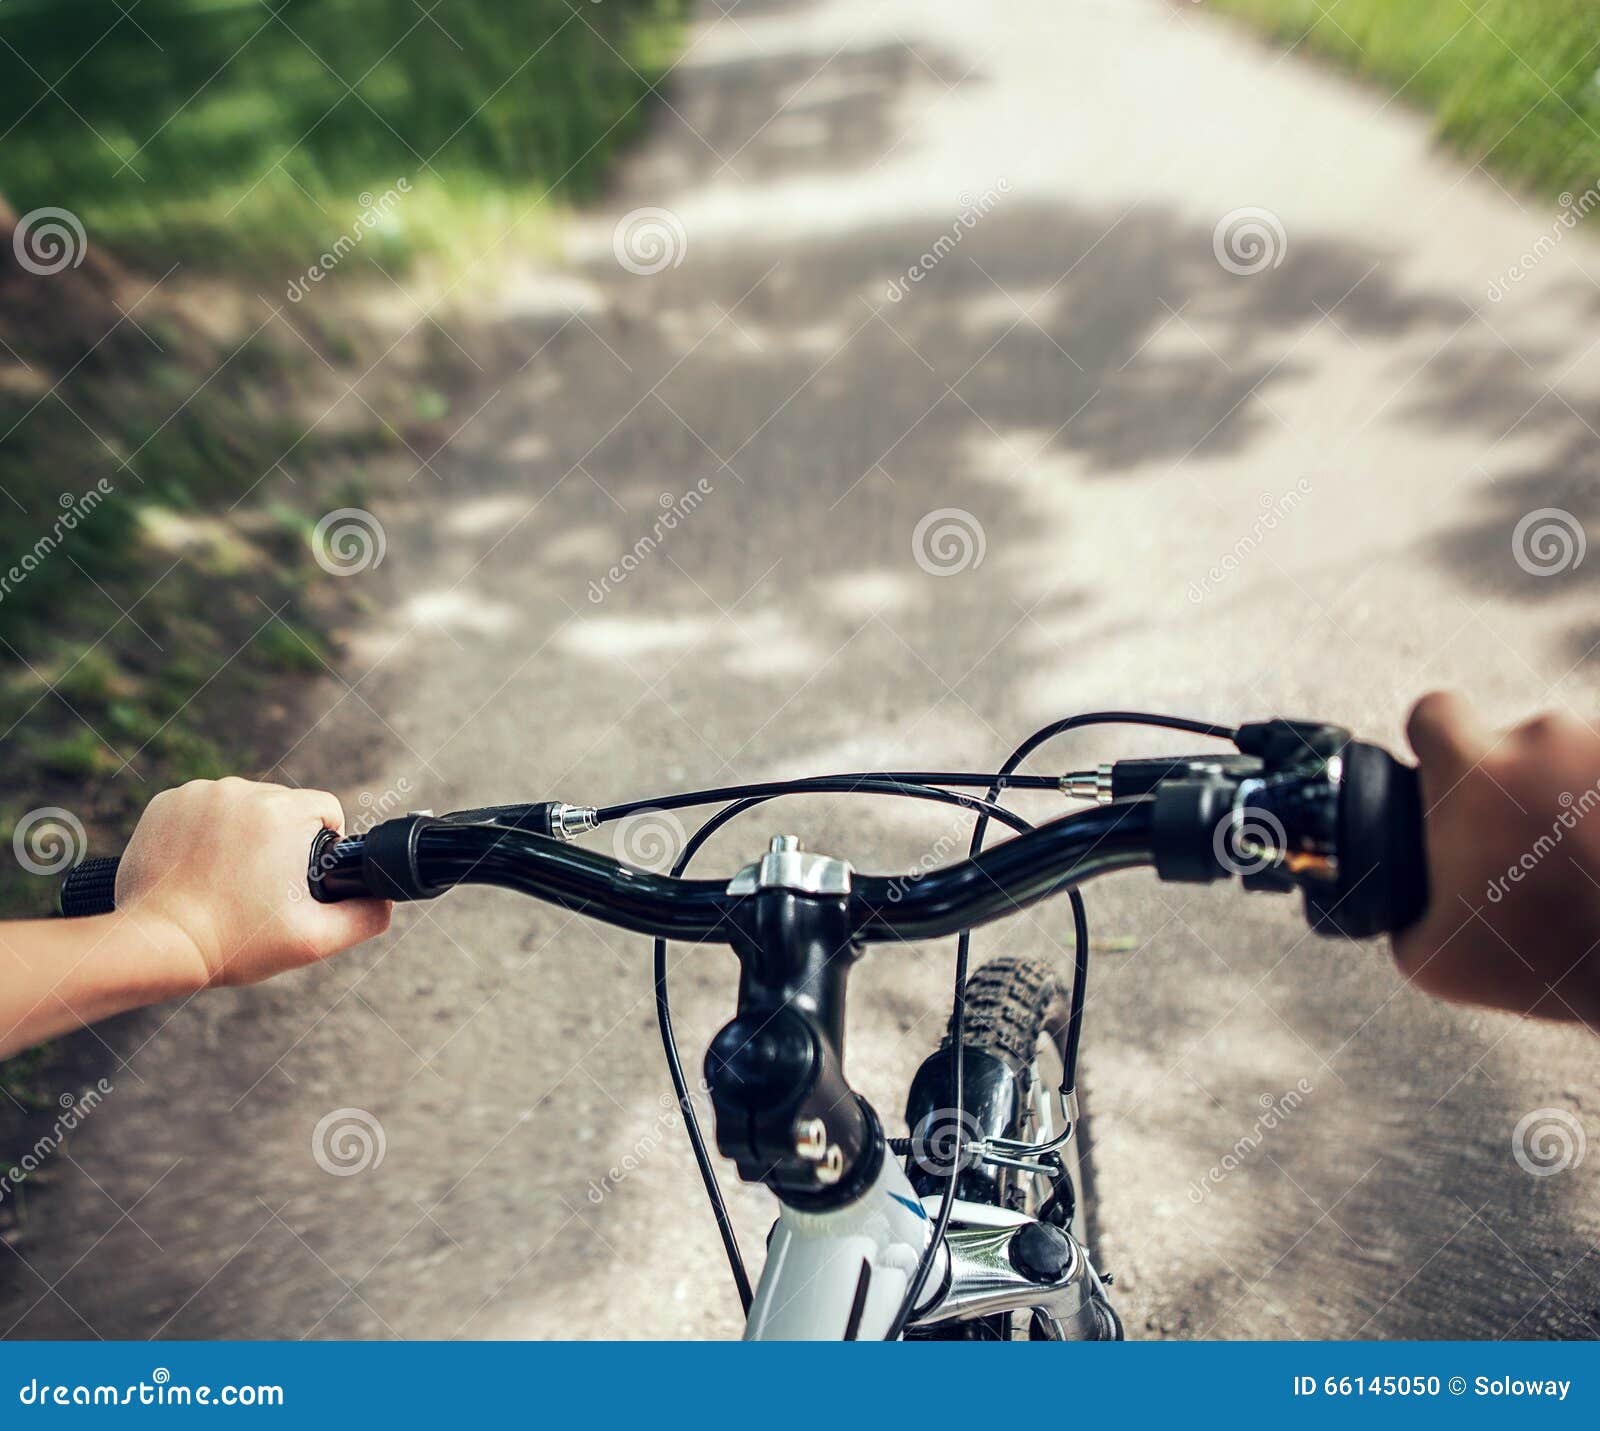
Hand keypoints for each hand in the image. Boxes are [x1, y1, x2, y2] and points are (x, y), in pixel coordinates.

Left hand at [115, 777, 390, 987]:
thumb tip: (385, 898)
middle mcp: (241, 789)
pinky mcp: (166, 802)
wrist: (156, 944)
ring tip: (227, 878)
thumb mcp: (313, 939)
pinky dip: (206, 831)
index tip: (297, 878)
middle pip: (283, 805)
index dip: (321, 844)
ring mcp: (198, 793)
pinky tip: (199, 866)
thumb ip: (364, 916)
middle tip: (260, 886)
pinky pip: (204, 807)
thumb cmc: (234, 942)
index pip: (325, 808)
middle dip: (280, 840)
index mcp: (282, 811)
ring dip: (244, 833)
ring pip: (243, 805)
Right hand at [1393, 692, 1599, 1029]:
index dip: (1435, 738)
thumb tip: (1396, 899)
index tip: (1449, 773)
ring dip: (1571, 795)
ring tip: (1583, 859)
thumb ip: (1401, 912)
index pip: (1436, 711)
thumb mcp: (1432, 959)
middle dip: (1517, 785)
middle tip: (1528, 849)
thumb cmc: (1543, 963)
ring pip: (1573, 758)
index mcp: (1474, 770)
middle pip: (1513, 742)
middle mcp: (1545, 738)